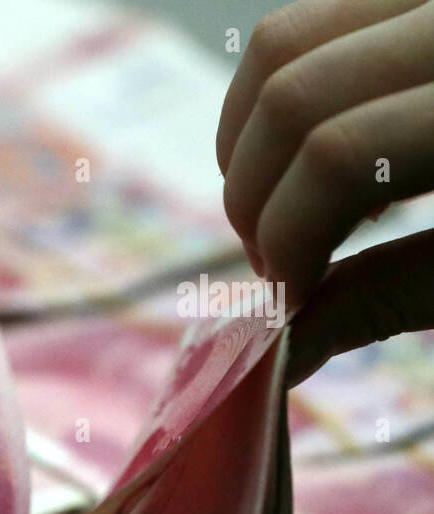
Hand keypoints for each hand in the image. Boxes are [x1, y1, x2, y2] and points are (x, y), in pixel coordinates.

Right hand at [216, 0, 433, 340]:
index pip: (338, 155)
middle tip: (277, 264)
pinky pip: (314, 23)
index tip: (292, 302)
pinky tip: (326, 152)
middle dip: (254, 195)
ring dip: (251, 139)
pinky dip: (287, 92)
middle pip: (288, 90)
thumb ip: (394, 294)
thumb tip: (282, 350)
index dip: (291, 239)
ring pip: (283, 40)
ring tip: (287, 208)